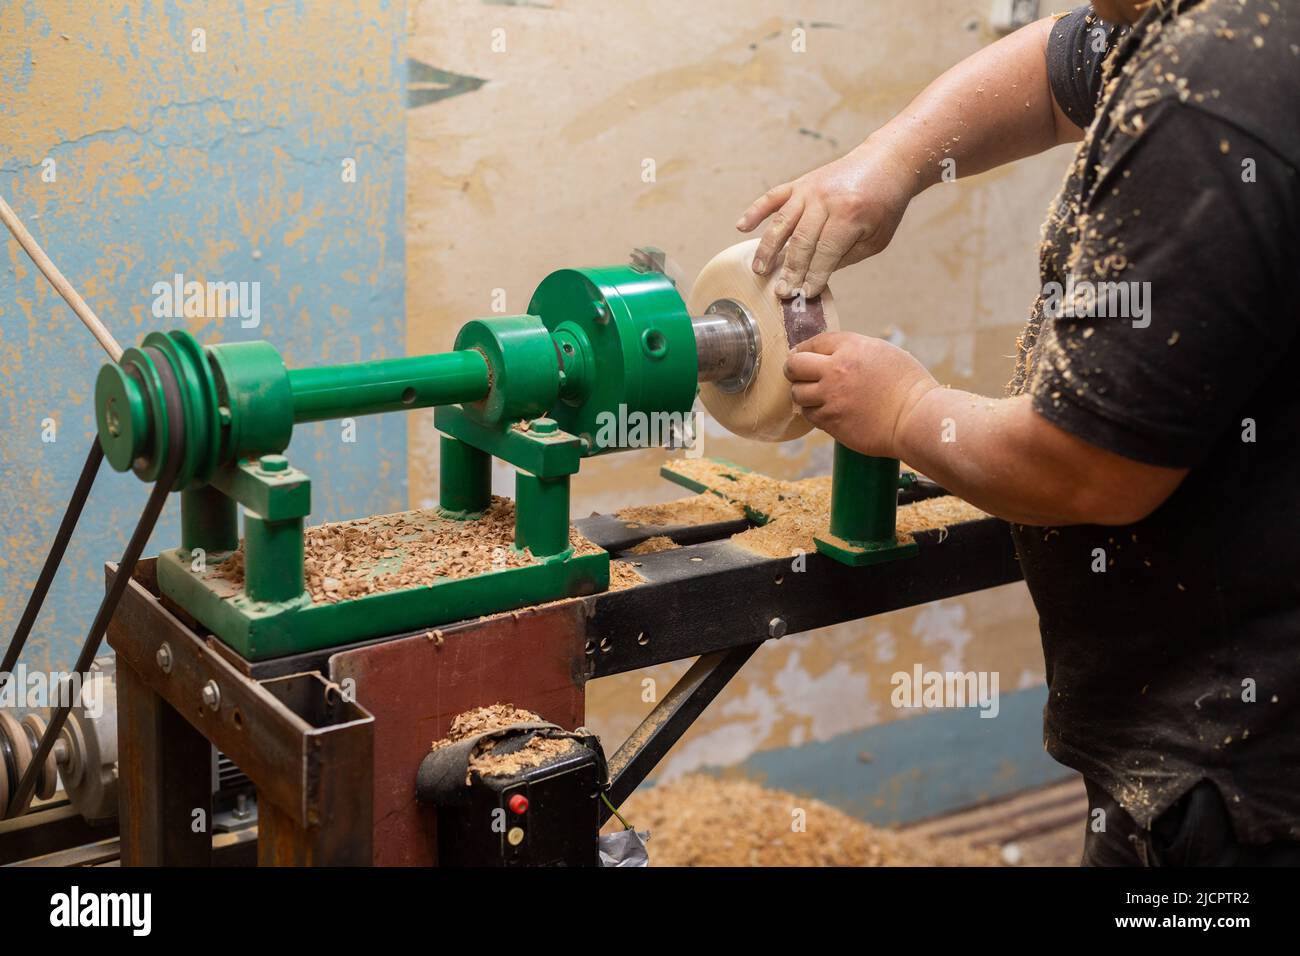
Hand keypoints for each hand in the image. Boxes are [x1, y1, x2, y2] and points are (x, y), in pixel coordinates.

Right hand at [735, 141, 915, 297]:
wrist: (887, 162)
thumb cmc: (884, 205)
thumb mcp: (876, 237)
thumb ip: (845, 256)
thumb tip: (814, 275)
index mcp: (849, 215)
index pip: (825, 254)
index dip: (814, 277)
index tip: (804, 295)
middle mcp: (825, 200)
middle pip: (800, 241)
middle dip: (790, 270)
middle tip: (781, 292)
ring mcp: (810, 189)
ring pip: (781, 222)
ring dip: (767, 249)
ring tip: (759, 270)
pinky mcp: (800, 182)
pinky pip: (773, 197)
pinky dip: (756, 211)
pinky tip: (741, 227)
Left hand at [785, 331, 937, 457]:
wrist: (915, 418)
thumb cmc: (908, 385)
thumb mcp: (883, 352)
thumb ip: (854, 350)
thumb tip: (831, 355)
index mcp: (851, 348)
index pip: (814, 342)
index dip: (803, 349)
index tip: (799, 355)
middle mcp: (836, 370)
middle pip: (795, 365)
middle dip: (792, 369)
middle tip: (795, 373)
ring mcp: (831, 397)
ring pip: (797, 393)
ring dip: (802, 393)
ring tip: (812, 395)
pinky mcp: (831, 421)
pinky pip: (810, 414)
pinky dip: (813, 412)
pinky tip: (824, 410)